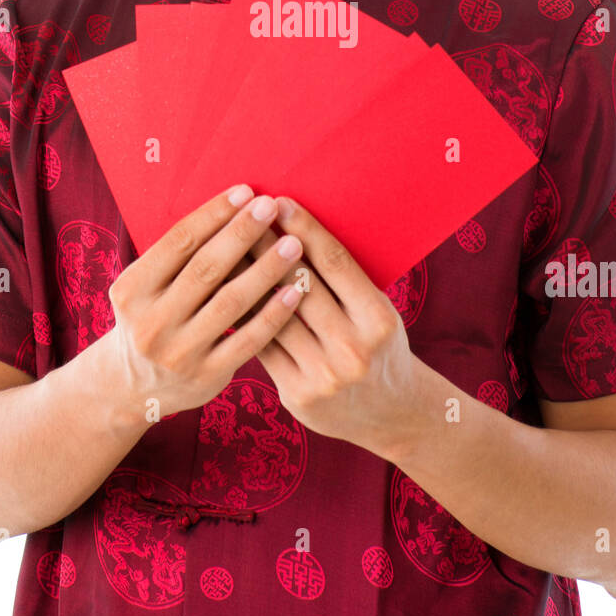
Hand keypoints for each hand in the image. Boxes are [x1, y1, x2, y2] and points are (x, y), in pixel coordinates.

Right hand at [107, 186, 304, 421]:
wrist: (135, 386)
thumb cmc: (154, 317)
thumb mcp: (146, 287)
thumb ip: (180, 257)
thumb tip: (235, 206)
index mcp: (132, 289)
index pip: (178, 242)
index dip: (214, 214)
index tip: (246, 191)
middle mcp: (151, 322)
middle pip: (205, 268)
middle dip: (242, 233)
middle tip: (271, 206)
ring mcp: (179, 352)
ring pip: (230, 302)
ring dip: (265, 269)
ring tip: (294, 244)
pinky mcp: (207, 375)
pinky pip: (248, 340)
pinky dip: (274, 314)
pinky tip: (296, 291)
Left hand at [245, 196, 424, 454]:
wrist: (391, 414)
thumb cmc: (379, 347)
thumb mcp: (378, 312)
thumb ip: (345, 283)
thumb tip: (297, 231)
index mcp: (377, 319)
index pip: (335, 263)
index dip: (306, 228)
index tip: (280, 201)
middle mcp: (353, 347)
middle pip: (300, 284)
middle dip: (267, 245)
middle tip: (242, 214)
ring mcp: (324, 374)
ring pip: (274, 315)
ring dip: (247, 277)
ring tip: (224, 248)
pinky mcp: (298, 393)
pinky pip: (263, 345)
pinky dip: (244, 317)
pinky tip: (226, 292)